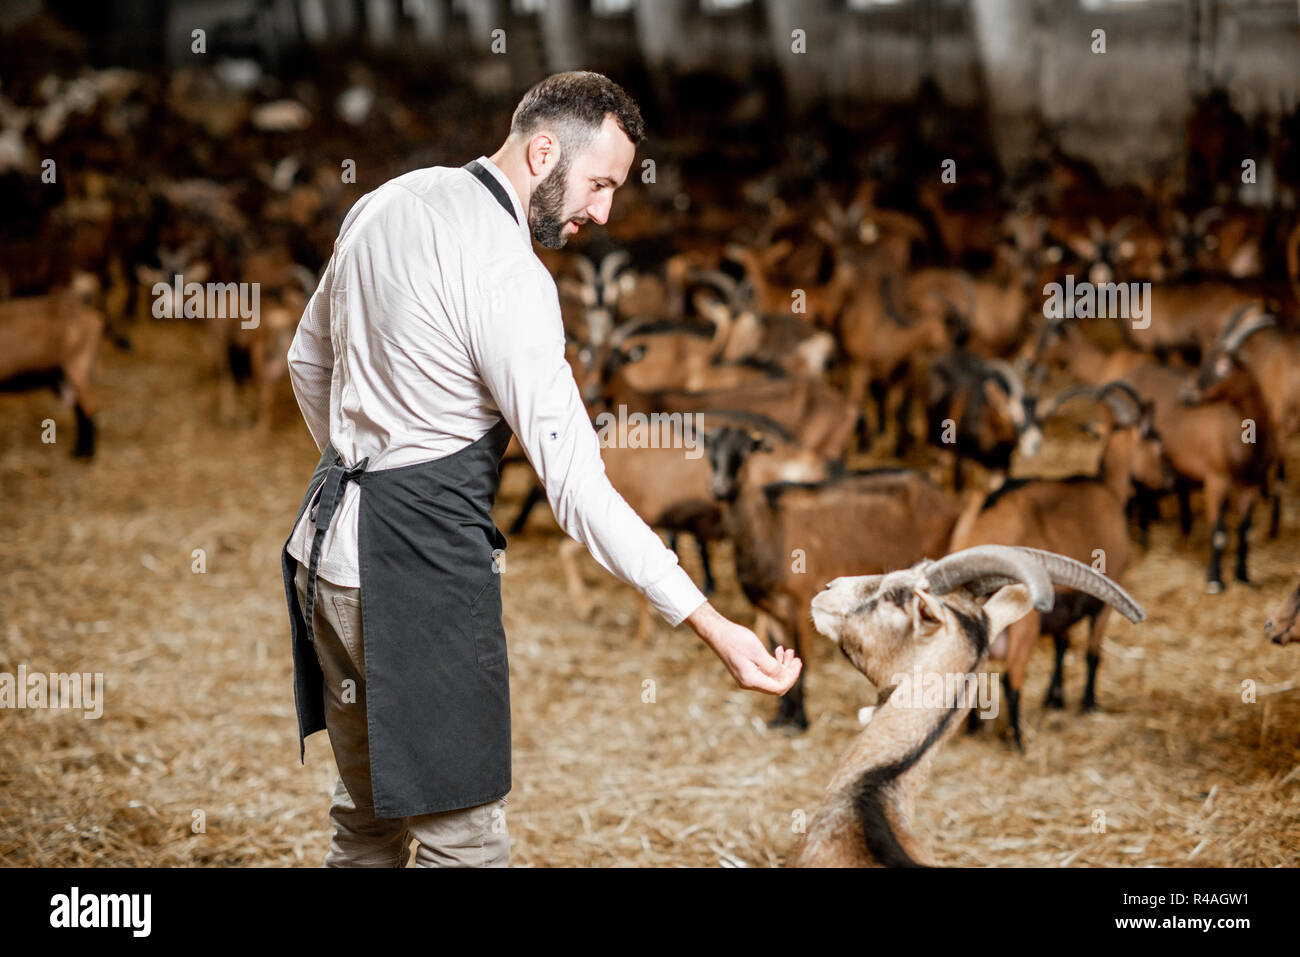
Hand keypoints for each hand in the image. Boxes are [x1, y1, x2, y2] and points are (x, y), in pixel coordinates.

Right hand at [685, 602, 801, 694]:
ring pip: (771, 676)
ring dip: (782, 665)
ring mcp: (747, 677)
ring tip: (788, 651)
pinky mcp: (746, 670)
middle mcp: (749, 682)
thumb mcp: (758, 651)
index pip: (778, 688)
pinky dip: (773, 662)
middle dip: (788, 671)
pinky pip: (764, 671)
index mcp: (751, 680)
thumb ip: (772, 667)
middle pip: (776, 684)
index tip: (798, 664)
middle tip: (797, 658)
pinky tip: (777, 651)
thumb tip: (784, 676)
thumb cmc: (735, 639)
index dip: (791, 678)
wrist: (717, 632)